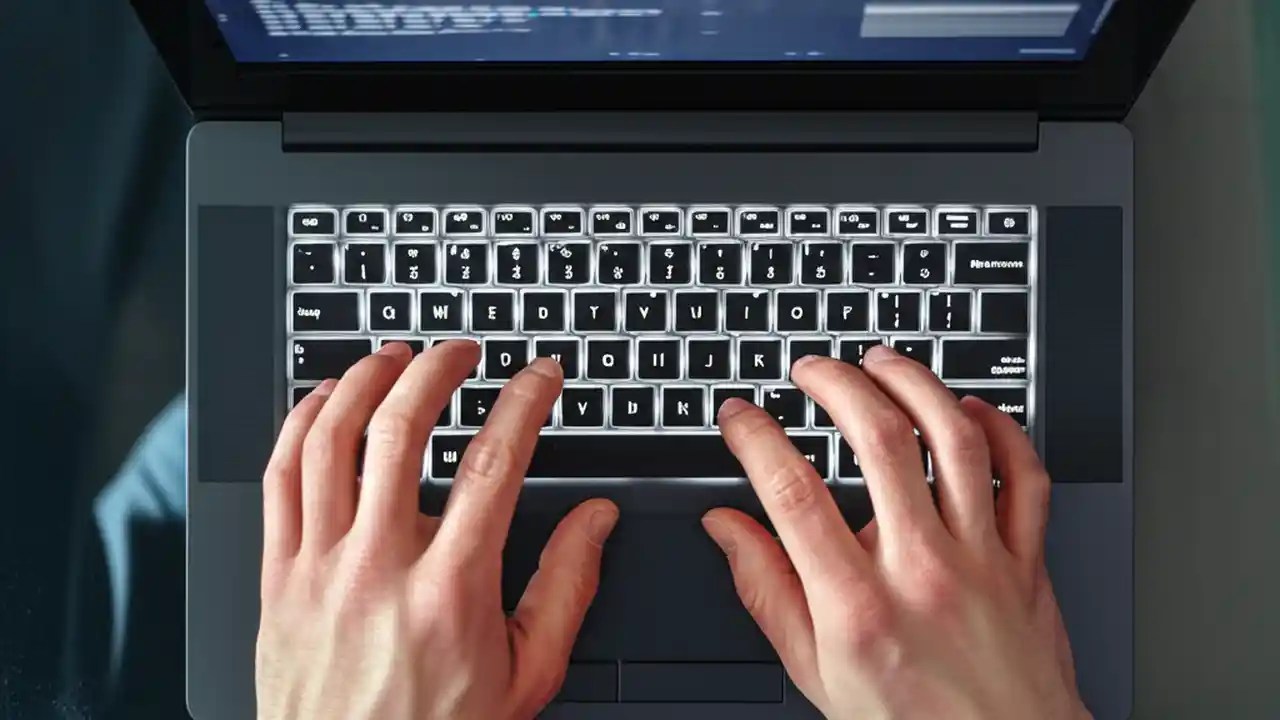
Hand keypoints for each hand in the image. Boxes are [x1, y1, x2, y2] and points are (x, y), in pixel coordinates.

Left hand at [256, 341, 618, 719]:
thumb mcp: (527, 674)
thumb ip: (567, 588)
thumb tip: (595, 519)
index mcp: (449, 590)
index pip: (492, 465)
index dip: (523, 403)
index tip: (540, 376)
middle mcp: (379, 568)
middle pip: (400, 431)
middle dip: (437, 369)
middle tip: (461, 350)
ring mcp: (320, 567)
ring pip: (331, 441)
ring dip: (365, 380)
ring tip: (395, 356)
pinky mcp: (277, 577)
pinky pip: (278, 478)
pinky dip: (300, 423)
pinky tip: (325, 400)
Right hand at [704, 346, 1088, 719]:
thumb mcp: (815, 672)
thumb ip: (765, 591)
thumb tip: (726, 528)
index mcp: (857, 605)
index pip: (794, 492)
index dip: (757, 438)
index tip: (741, 416)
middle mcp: (921, 572)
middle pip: (880, 442)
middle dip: (836, 384)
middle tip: (811, 370)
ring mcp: (982, 561)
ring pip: (956, 441)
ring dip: (914, 384)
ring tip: (880, 362)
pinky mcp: (1027, 561)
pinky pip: (1025, 476)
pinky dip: (1000, 429)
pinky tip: (968, 409)